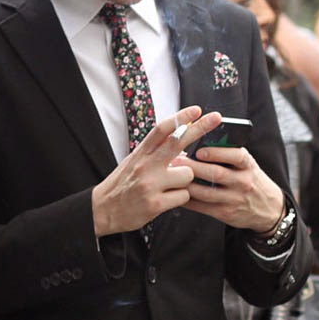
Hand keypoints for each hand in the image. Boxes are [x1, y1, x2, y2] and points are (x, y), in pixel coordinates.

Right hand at [92, 107, 221, 236]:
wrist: (102, 210)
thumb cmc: (122, 185)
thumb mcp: (134, 161)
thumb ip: (155, 152)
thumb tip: (182, 143)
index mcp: (141, 153)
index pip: (162, 129)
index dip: (180, 116)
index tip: (196, 109)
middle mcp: (145, 165)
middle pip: (178, 141)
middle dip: (200, 128)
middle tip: (216, 117)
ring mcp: (150, 184)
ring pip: (188, 174)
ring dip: (186, 181)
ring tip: (171, 186)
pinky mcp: (155, 204)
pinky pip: (184, 196)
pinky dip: (180, 198)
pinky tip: (167, 200)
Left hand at [172, 144, 283, 231]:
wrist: (268, 208)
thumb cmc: (250, 179)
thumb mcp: (246, 164)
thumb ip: (228, 154)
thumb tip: (200, 139)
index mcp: (248, 165)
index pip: (236, 156)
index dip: (217, 153)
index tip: (200, 150)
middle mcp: (243, 182)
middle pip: (217, 174)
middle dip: (194, 167)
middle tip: (175, 160)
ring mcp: (234, 199)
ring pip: (207, 192)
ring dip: (187, 184)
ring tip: (171, 176)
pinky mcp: (225, 213)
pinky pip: (202, 207)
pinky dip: (187, 200)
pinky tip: (176, 192)